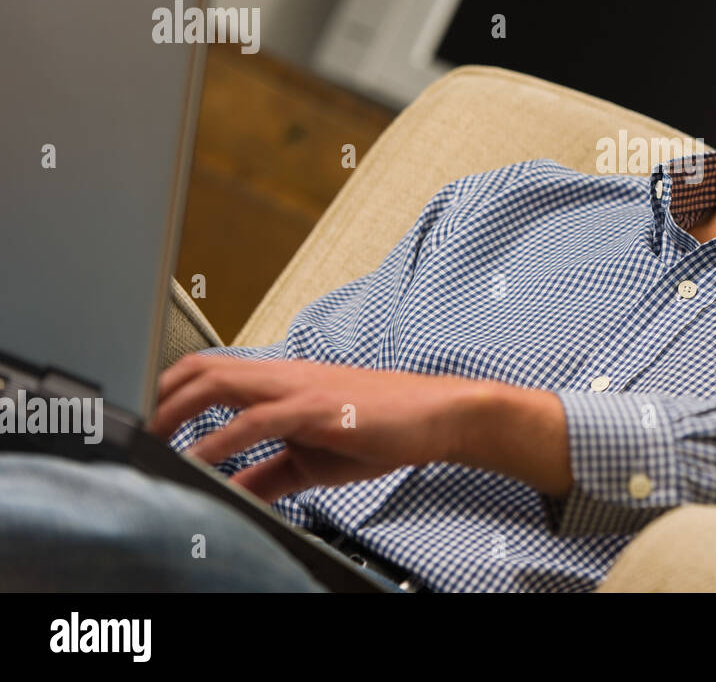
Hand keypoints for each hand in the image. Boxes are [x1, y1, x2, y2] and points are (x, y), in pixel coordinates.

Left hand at [148, 353, 480, 503]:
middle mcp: (282, 376)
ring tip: (150, 440)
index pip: (209, 371)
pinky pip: (255, 420)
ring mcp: (297, 388)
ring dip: (174, 411)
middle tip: (130, 430)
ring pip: (218, 383)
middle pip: (200, 367)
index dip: (167, 389)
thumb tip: (229, 495)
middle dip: (156, 395)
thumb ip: (266, 475)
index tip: (140, 420)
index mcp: (280, 383)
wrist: (437, 416)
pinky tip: (199, 461)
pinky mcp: (315, 407)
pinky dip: (218, 440)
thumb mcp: (312, 461)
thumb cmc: (382, 428)